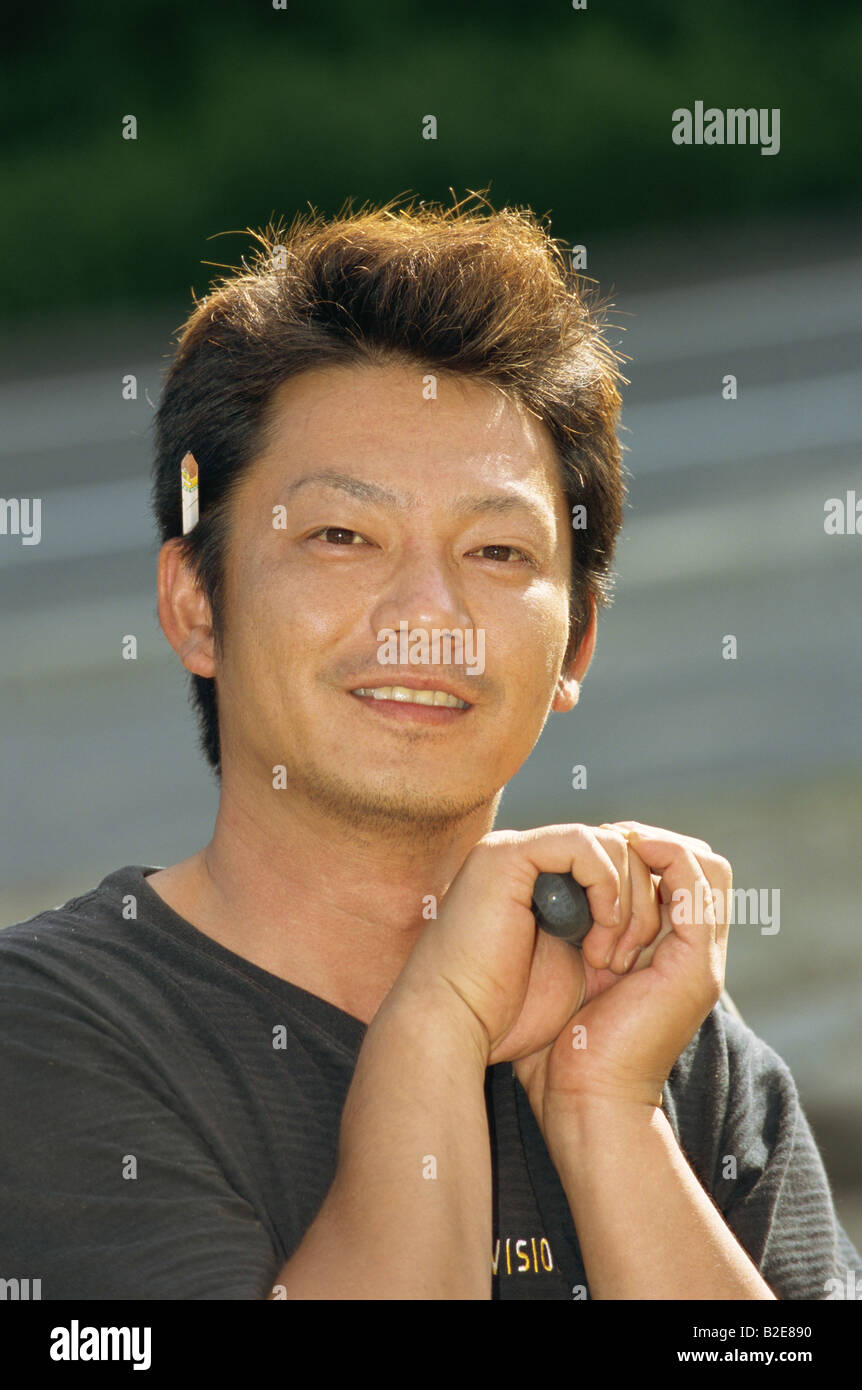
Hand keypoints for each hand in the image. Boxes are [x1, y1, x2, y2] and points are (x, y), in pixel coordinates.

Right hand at [393, 821, 671, 1065]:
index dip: (646, 904)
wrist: (457, 1030)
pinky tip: (601, 930)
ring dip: (630, 902)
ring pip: (612, 843)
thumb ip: (609, 929)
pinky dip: (607, 883)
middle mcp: (531, 861)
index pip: (619, 864)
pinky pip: (583, 842)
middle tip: (625, 962)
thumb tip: (665, 910)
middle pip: (623, 849)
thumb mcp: (581, 966)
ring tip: (610, 957)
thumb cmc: (512, 1015)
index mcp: (546, 884)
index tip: (641, 959)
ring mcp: (516, 852)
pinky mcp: (508, 855)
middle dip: (645, 904)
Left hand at [513, 821, 730, 1126]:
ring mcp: (700, 960)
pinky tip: (616, 866)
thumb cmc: (558, 1053)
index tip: (587, 856)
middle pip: (702, 864)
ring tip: (607, 858)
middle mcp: (692, 955)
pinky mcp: (695, 965)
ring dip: (651, 851)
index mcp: (666, 958)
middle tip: (599, 847)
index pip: (679, 877)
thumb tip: (544, 897)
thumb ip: (572, 938)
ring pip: (705, 864)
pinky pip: (693, 882)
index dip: (638, 851)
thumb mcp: (566, 979)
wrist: (580, 1103)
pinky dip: (656, 860)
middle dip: (647, 842)